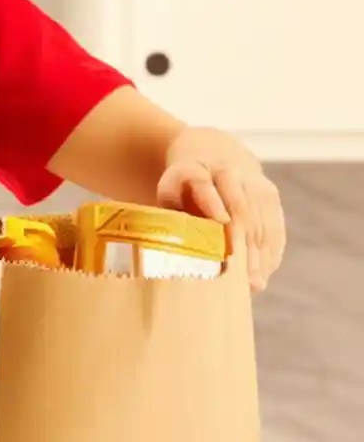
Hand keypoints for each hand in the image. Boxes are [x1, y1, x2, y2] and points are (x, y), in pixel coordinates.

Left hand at [155, 127, 284, 290]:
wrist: (211, 158)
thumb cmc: (181, 187)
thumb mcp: (167, 192)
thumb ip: (170, 210)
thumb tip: (178, 243)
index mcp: (197, 169)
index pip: (202, 184)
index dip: (212, 204)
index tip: (220, 225)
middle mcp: (232, 173)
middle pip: (240, 210)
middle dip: (241, 244)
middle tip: (239, 278)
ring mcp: (255, 185)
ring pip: (260, 221)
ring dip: (259, 255)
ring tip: (253, 284)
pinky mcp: (271, 197)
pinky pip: (274, 227)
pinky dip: (270, 252)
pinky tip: (263, 275)